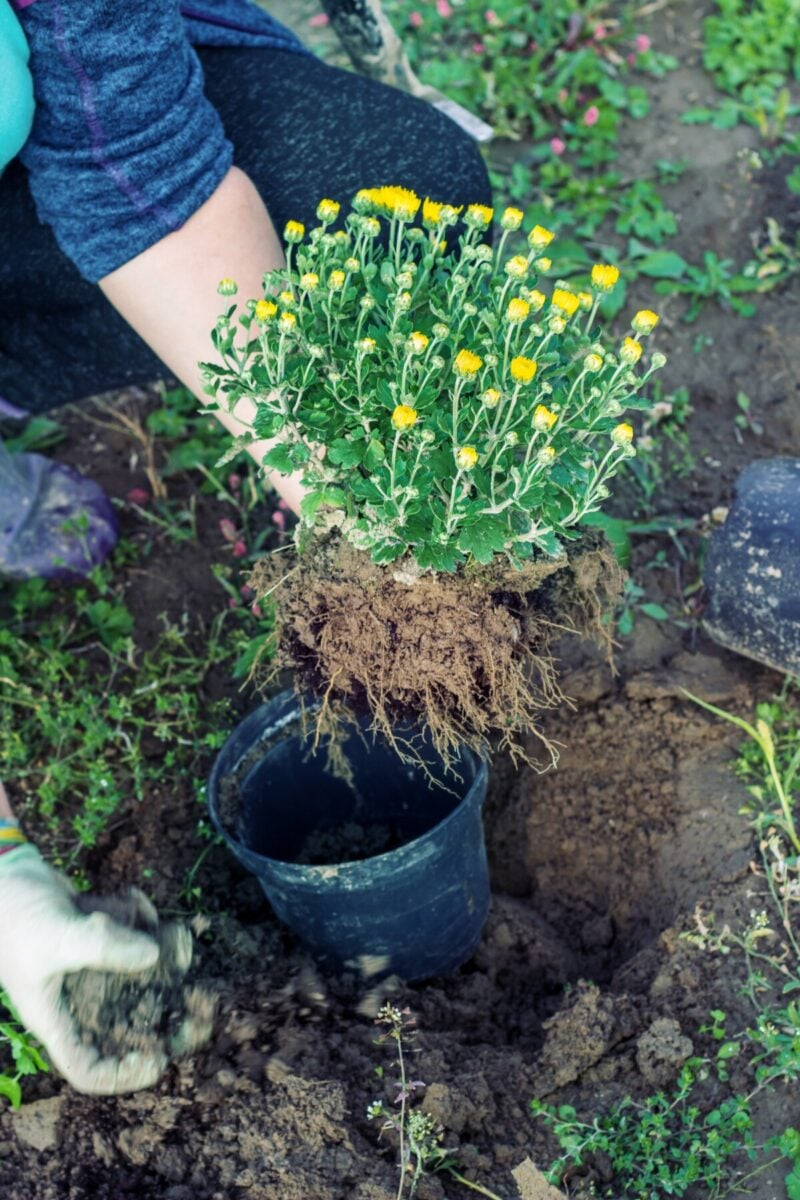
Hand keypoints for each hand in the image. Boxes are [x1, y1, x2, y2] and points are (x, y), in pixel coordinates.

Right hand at [0, 845, 164, 1093]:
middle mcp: (75, 997)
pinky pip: (129, 937)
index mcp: (55, 1016)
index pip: (87, 1068)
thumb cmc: (14, 913)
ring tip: (169, 929)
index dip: (122, 1075)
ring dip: (157, 949)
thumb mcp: (56, 935)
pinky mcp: (96, 937)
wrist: (3, 873)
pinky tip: (130, 897)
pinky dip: (138, 917)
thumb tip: (153, 957)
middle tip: (199, 999)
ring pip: (136, 973)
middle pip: (124, 1024)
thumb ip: (102, 946)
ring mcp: (88, 966)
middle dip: (163, 1011)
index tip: (158, 1058)